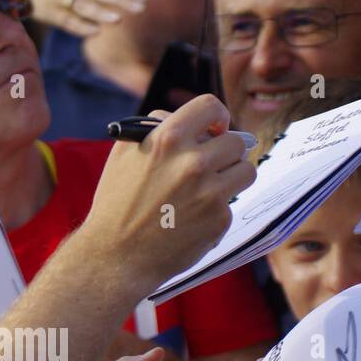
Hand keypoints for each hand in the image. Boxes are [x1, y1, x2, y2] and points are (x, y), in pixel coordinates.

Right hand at [79, 95, 255, 293]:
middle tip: (208, 166)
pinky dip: (216, 208)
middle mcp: (193, 162)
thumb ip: (155, 130)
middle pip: (235, 142)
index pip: (211, 107)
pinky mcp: (220, 219)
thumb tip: (188, 121)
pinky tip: (191, 217)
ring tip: (205, 189)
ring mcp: (210, 192)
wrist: (115, 254)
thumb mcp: (124, 154)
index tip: (213, 130)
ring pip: (245, 170)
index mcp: (167, 139)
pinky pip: (231, 203)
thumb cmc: (116, 202)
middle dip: (224, 152)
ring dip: (230, 176)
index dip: (216, 117)